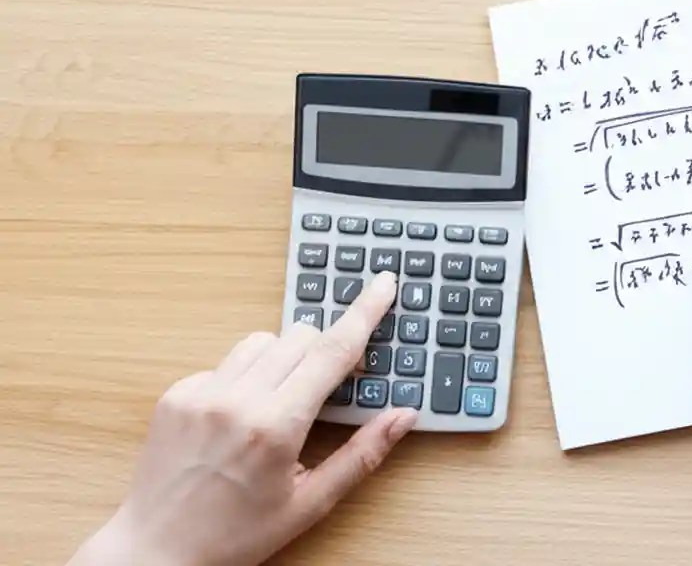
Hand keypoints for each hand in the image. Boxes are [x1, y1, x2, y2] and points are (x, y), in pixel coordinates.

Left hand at [69, 271, 417, 565]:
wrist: (156, 552)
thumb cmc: (235, 535)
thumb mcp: (311, 503)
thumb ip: (362, 455)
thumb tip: (403, 416)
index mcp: (276, 428)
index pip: (332, 351)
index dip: (364, 312)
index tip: (383, 284)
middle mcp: (236, 400)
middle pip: (301, 338)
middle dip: (324, 352)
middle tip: (331, 388)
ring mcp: (200, 393)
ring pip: (262, 341)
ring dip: (284, 358)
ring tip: (283, 402)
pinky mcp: (176, 394)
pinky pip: (226, 362)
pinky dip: (245, 377)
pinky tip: (242, 417)